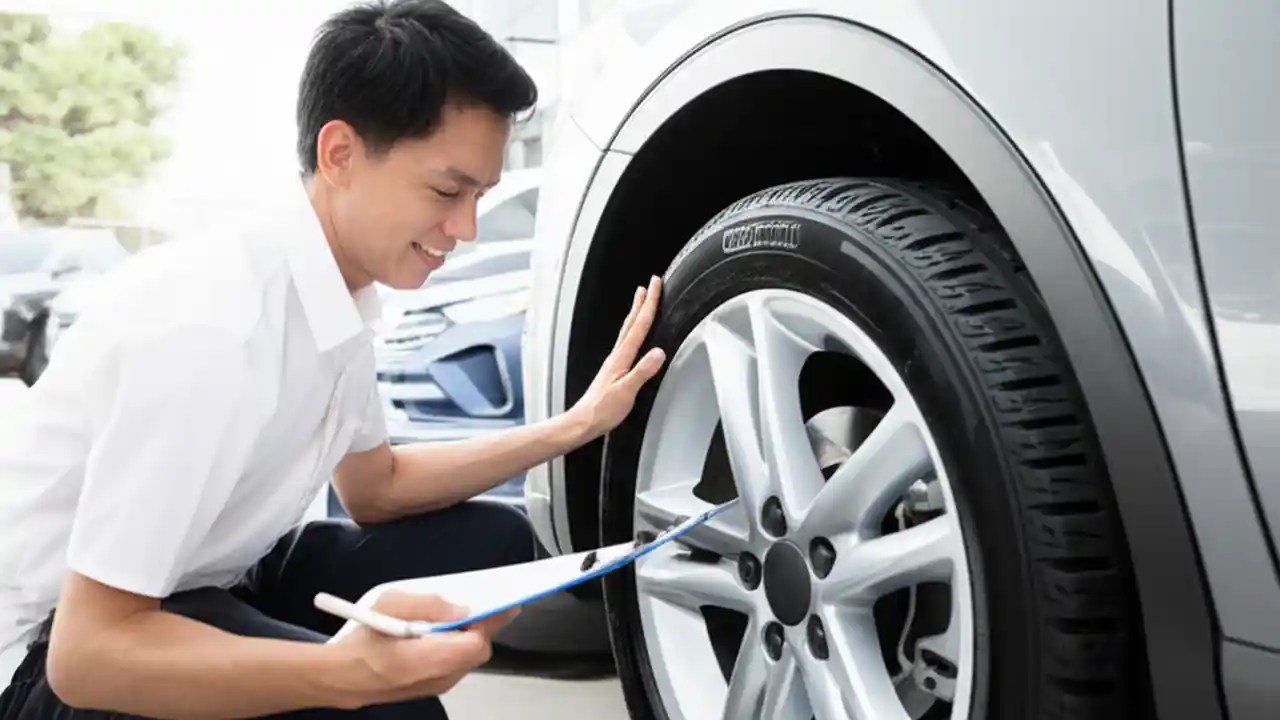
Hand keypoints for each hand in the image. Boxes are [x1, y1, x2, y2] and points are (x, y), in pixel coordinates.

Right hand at [328, 590, 517, 708]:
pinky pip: (454, 665)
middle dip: (484, 626)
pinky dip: (457, 646)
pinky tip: (445, 631)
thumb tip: (462, 609)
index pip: (478, 641)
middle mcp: (439, 678)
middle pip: (478, 651)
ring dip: (470, 636)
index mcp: (431, 658)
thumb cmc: (361, 638)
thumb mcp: (389, 604)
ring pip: (467, 659)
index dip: (492, 620)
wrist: (338, 676)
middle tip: (483, 603)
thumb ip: (429, 603)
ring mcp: (435, 686)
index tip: (503, 602)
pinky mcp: (428, 687)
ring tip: (463, 614)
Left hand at [568, 275, 666, 441]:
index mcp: (621, 357)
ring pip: (628, 330)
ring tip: (641, 300)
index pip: (639, 325)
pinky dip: (633, 331)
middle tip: (650, 284)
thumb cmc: (602, 410)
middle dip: (642, 302)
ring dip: (636, 313)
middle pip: (632, 322)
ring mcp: (615, 361)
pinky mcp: (614, 370)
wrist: (583, 422)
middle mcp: (617, 355)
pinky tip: (634, 336)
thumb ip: (642, 371)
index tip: (655, 285)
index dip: (649, 304)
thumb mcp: (626, 391)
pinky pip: (627, 342)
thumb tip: (658, 352)